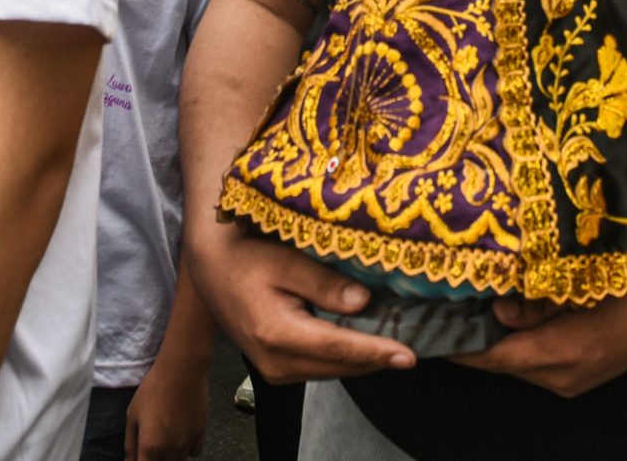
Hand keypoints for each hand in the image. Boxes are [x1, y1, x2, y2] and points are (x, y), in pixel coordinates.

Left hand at [124, 348, 207, 460]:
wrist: (182, 371)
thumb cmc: (153, 390)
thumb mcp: (133, 415)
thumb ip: (130, 444)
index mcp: (151, 447)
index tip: (138, 456)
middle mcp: (171, 451)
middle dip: (153, 459)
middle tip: (149, 444)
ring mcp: (188, 444)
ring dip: (169, 457)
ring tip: (163, 440)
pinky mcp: (201, 434)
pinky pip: (193, 452)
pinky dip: (186, 449)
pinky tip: (180, 435)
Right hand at [184, 224, 412, 382]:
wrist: (211, 268)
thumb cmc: (246, 256)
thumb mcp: (285, 261)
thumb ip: (323, 284)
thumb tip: (363, 303)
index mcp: (276, 333)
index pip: (338, 347)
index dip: (376, 351)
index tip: (409, 355)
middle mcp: (275, 361)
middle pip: (340, 365)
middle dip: (377, 357)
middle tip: (414, 342)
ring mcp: (274, 369)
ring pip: (332, 370)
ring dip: (363, 358)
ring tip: (394, 340)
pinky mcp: (276, 368)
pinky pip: (320, 367)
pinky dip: (344, 356)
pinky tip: (363, 339)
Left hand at [452, 294, 626, 398]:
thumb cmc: (626, 289)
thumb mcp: (575, 287)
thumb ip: (533, 305)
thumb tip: (498, 312)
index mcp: (557, 353)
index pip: (493, 357)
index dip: (460, 347)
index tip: (431, 334)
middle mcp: (560, 376)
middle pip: (502, 362)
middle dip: (474, 342)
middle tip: (446, 314)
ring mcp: (571, 382)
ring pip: (519, 364)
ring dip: (497, 344)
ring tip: (471, 314)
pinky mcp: (579, 377)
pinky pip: (537, 364)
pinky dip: (519, 347)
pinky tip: (508, 324)